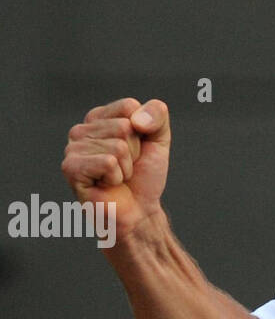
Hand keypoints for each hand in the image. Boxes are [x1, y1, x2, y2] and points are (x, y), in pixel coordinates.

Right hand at [62, 98, 170, 240]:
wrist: (139, 212)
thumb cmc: (144, 177)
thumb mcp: (159, 139)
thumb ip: (157, 115)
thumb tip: (136, 119)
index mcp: (99, 118)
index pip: (129, 106)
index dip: (143, 132)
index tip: (136, 150)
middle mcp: (81, 130)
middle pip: (124, 127)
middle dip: (134, 152)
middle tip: (126, 167)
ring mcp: (73, 148)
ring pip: (118, 146)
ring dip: (126, 168)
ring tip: (117, 177)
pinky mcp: (71, 168)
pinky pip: (108, 162)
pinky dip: (116, 177)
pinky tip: (107, 184)